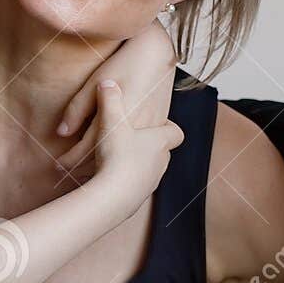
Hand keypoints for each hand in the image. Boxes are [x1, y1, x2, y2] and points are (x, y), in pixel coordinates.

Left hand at [56, 23, 176, 176]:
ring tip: (81, 173)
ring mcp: (150, 129)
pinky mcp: (159, 127)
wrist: (157, 53)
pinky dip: (122, 158)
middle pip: (106, 156)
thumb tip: (61, 132)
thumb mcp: (95, 82)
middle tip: (63, 174)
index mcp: (118, 116)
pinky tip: (111, 163)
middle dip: (82, 168)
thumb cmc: (124, 64)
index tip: (57, 165)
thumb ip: (78, 109)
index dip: (71, 159)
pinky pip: (138, 148)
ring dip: (101, 166)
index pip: (89, 147)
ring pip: (122, 156)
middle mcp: (136, 127)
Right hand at [89, 80, 183, 209]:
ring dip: (136, 165)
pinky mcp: (137, 200)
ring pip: (148, 170)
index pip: (175, 133)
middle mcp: (160, 163)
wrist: (112, 197)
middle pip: (162, 152)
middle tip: (130, 139)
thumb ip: (109, 100)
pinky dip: (126, 182)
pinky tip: (109, 178)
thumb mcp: (110, 122)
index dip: (168, 128)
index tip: (158, 124)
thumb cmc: (115, 156)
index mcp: (159, 143)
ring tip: (116, 159)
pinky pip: (134, 187)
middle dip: (148, 146)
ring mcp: (150, 183)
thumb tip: (108, 82)